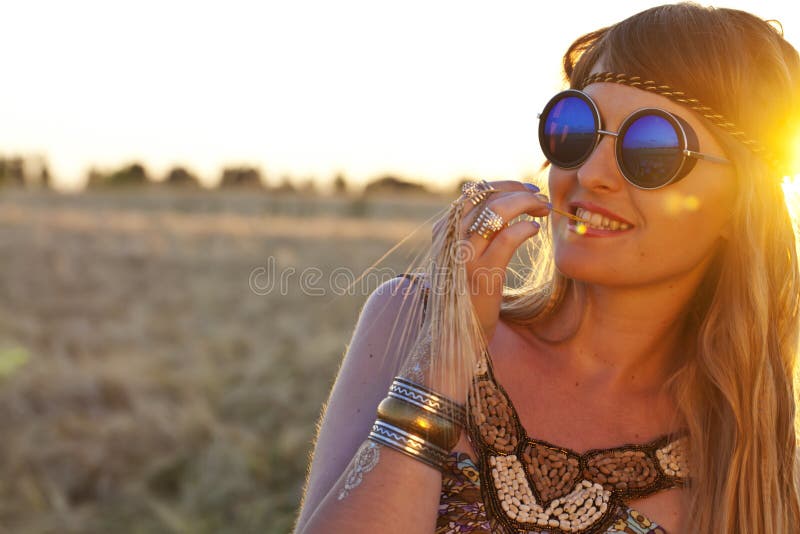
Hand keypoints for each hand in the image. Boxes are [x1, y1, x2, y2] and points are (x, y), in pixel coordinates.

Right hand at [457, 180, 550, 341]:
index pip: (475, 191)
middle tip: (540, 199)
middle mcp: (450, 238)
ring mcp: (464, 255)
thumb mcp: (460, 258)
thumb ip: (472, 232)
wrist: (453, 335)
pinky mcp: (482, 273)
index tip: (527, 191)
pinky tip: (535, 230)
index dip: (505, 186)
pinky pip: (507, 238)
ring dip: (526, 204)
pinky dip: (525, 228)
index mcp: (443, 230)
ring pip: (498, 211)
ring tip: (543, 210)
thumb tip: (500, 205)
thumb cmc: (463, 295)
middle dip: (519, 192)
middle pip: (487, 196)